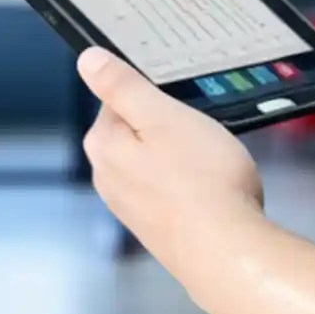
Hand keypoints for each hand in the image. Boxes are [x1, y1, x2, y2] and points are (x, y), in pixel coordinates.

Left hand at [77, 48, 265, 282]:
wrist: (227, 253)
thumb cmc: (202, 182)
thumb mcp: (163, 116)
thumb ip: (122, 86)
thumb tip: (87, 60)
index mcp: (103, 145)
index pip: (120, 98)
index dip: (155, 94)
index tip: (181, 102)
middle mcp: (108, 177)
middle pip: (137, 130)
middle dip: (168, 126)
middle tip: (201, 132)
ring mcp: (130, 206)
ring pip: (155, 161)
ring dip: (182, 156)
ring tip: (211, 163)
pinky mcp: (155, 226)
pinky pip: (170, 189)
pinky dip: (189, 184)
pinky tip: (211, 190)